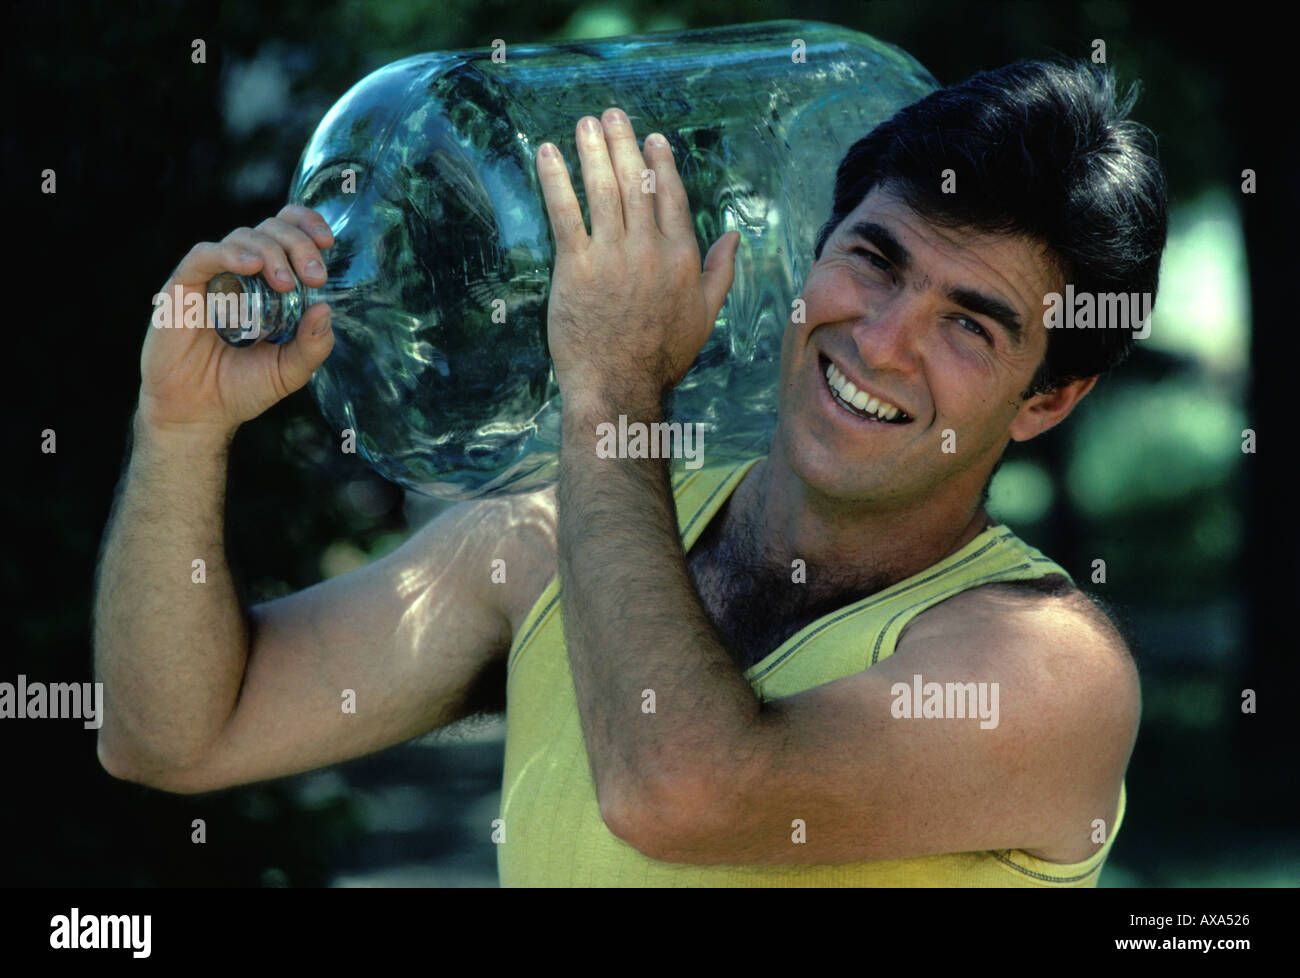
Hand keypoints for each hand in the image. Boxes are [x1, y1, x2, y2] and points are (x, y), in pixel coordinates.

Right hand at [138, 205, 335, 439]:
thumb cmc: (243, 388)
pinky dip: (229, 254)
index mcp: (269, 284)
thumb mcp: (290, 371)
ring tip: (286, 283)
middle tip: (315, 276)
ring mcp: (212, 278)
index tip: (328, 242)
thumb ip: (312, 345)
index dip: (306, 226)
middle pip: (270, 230)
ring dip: (270, 252)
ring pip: (242, 237)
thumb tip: (325, 308)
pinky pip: (204, 256)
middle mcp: (241, 274)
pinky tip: (252, 267)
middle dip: (298, 245)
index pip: (286, 235)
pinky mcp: (183, 287)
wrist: (198, 414)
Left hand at [535, 107, 739, 415]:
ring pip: (603, 190)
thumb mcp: (705, 316)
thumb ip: (721, 272)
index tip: (651, 139)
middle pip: (636, 183)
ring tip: (583, 126)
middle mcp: (648, 250)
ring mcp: (611, 257)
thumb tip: (734, 236)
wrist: (619, 386)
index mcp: (681, 258)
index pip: (671, 197)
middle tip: (611, 116)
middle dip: (623, 143)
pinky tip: (547, 155)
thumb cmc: (662, 357)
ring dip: (592, 151)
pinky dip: (555, 180)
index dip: (660, 164)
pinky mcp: (575, 267)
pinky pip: (565, 213)